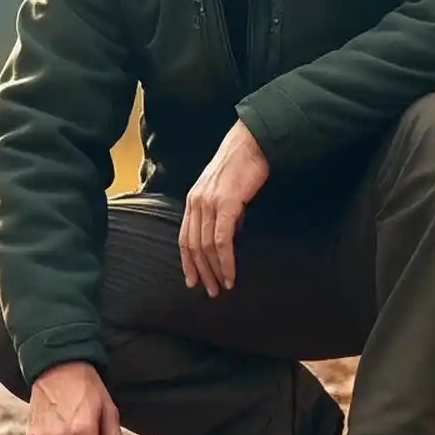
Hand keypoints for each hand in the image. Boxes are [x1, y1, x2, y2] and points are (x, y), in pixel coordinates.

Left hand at [179, 119, 268, 296]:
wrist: (250, 143)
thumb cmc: (241, 165)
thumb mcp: (224, 190)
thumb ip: (222, 212)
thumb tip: (230, 233)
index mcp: (193, 200)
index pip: (184, 238)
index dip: (187, 262)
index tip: (192, 280)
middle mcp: (196, 203)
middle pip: (193, 247)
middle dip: (201, 272)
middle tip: (210, 291)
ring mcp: (209, 204)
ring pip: (206, 247)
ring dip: (214, 271)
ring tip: (222, 286)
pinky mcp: (225, 205)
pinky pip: (222, 241)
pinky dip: (225, 261)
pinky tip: (230, 274)